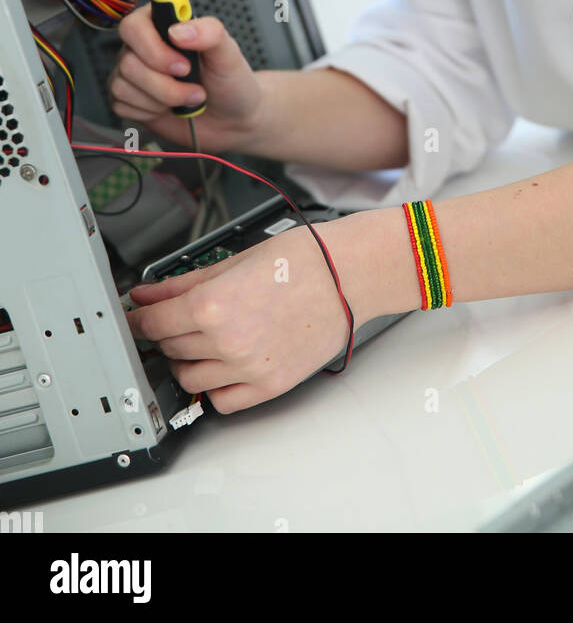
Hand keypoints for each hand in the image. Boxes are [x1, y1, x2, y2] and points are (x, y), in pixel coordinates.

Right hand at [108, 5, 263, 152]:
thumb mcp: (229, 53)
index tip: (184, 63)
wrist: (230, 119)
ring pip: (123, 85)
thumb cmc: (229, 81)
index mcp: (165, 24)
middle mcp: (144, 45)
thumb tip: (178, 30)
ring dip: (163, 98)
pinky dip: (150, 111)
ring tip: (188, 97)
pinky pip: (122, 104)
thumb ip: (210, 32)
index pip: (135, 24)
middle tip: (192, 84)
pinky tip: (169, 107)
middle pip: (127, 60)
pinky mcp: (127, 98)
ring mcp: (133, 71)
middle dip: (163, 81)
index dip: (153, 46)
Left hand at [125, 215, 369, 411]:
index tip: (134, 318)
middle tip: (175, 319)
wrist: (350, 275)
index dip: (137, 319)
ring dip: (186, 362)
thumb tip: (148, 293)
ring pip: (190, 379)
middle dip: (166, 333)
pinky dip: (214, 388)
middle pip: (170, 348)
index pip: (153, 322)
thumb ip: (183, 283)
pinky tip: (222, 365)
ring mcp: (248, 368)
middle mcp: (227, 341)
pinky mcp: (270, 385)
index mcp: (214, 305)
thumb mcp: (235, 260)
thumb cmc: (303, 261)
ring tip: (201, 342)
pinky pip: (223, 402)